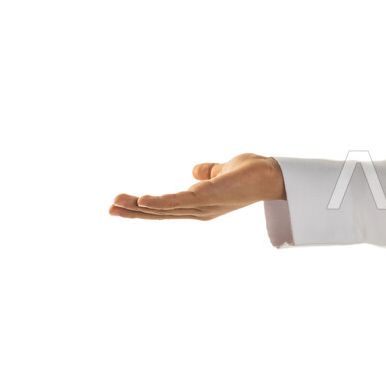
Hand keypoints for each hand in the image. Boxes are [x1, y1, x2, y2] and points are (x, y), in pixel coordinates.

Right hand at [109, 153, 285, 220]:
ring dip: (141, 208)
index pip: (167, 209)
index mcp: (201, 204)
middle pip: (162, 213)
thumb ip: (209, 173)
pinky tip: (143, 201)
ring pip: (166, 209)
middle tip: (110, 209)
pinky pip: (181, 202)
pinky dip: (161, 203)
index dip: (145, 209)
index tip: (121, 205)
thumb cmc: (253, 173)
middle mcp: (201, 210)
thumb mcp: (224, 171)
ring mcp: (205, 205)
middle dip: (135, 212)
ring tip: (116, 204)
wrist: (275, 173)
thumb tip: (196, 172)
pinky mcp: (210, 196)